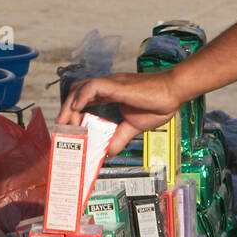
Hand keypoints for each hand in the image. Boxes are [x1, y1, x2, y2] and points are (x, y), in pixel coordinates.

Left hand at [58, 71, 182, 155]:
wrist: (174, 92)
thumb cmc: (158, 103)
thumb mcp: (134, 126)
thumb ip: (119, 137)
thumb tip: (108, 152)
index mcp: (112, 93)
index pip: (85, 99)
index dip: (74, 112)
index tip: (69, 128)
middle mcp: (108, 86)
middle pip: (77, 92)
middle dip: (66, 111)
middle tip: (62, 129)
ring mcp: (111, 84)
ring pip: (80, 89)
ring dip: (70, 106)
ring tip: (68, 124)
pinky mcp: (117, 86)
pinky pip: (92, 87)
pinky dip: (81, 98)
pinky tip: (77, 110)